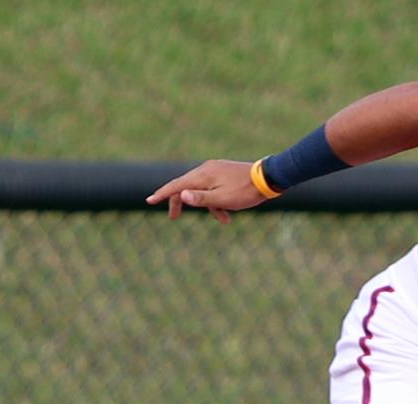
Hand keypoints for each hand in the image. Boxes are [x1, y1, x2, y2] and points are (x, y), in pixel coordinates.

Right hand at [145, 159, 267, 223]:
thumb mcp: (222, 199)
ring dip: (208, 206)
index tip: (149, 200)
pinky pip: (213, 187)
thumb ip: (200, 198)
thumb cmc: (244, 192)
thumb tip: (181, 196)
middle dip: (181, 203)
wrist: (268, 178)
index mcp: (202, 175)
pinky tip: (228, 214)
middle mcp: (206, 169)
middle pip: (186, 186)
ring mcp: (215, 170)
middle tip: (173, 217)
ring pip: (202, 189)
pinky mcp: (224, 172)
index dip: (162, 193)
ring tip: (224, 220)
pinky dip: (217, 201)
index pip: (176, 185)